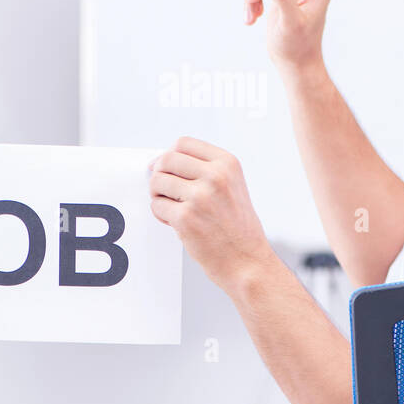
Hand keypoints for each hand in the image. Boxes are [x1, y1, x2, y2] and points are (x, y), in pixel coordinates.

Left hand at [148, 136, 276, 293]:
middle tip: (166, 191)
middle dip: (160, 175)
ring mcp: (200, 196)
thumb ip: (203, 169)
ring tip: (174, 209)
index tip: (166, 169)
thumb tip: (161, 161)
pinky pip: (157, 206)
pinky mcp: (186, 218)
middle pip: (166, 159)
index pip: (183, 143)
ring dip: (159, 196)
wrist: (247, 261)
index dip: (169, 156)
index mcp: (227, 164)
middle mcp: (215, 176)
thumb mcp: (231, 185)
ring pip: (157, 181)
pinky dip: (161, 215)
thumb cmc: (237, 227)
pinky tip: (177, 223)